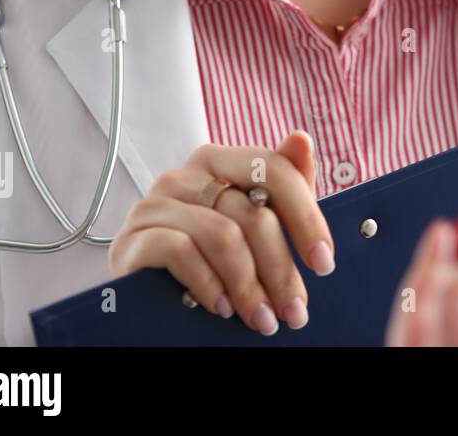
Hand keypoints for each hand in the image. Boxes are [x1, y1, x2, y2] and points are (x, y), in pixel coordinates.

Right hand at [107, 130, 334, 335]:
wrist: (141, 290)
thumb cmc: (207, 252)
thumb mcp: (252, 219)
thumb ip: (284, 184)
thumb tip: (301, 139)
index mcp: (220, 161)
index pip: (275, 171)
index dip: (306, 217)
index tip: (324, 262)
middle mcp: (186, 175)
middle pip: (252, 214)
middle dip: (281, 269)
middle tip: (295, 310)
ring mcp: (155, 204)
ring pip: (222, 236)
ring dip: (249, 286)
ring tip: (262, 319)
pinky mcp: (133, 236)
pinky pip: (182, 253)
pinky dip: (209, 284)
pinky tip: (222, 308)